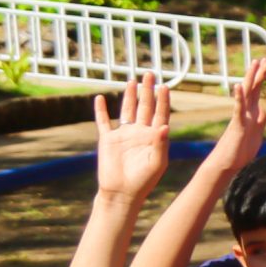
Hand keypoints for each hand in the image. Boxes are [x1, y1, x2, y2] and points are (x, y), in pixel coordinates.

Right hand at [92, 72, 172, 201]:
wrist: (121, 192)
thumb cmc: (143, 181)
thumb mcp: (156, 163)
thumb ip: (161, 144)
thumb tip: (164, 126)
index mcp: (155, 137)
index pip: (160, 114)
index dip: (163, 100)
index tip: (164, 86)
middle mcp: (140, 133)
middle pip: (145, 107)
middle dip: (147, 91)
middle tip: (150, 74)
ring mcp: (124, 135)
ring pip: (127, 110)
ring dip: (129, 95)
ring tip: (132, 80)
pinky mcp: (108, 139)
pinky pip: (103, 121)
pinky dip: (101, 110)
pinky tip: (101, 97)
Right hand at [210, 54, 265, 170]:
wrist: (228, 165)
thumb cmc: (241, 150)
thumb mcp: (255, 133)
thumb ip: (259, 121)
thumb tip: (264, 111)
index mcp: (251, 111)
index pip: (258, 88)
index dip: (264, 74)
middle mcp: (245, 110)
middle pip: (254, 86)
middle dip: (263, 70)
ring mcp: (241, 116)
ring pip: (247, 93)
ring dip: (251, 78)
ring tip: (256, 62)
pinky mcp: (237, 125)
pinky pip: (238, 109)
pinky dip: (239, 97)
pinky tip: (239, 86)